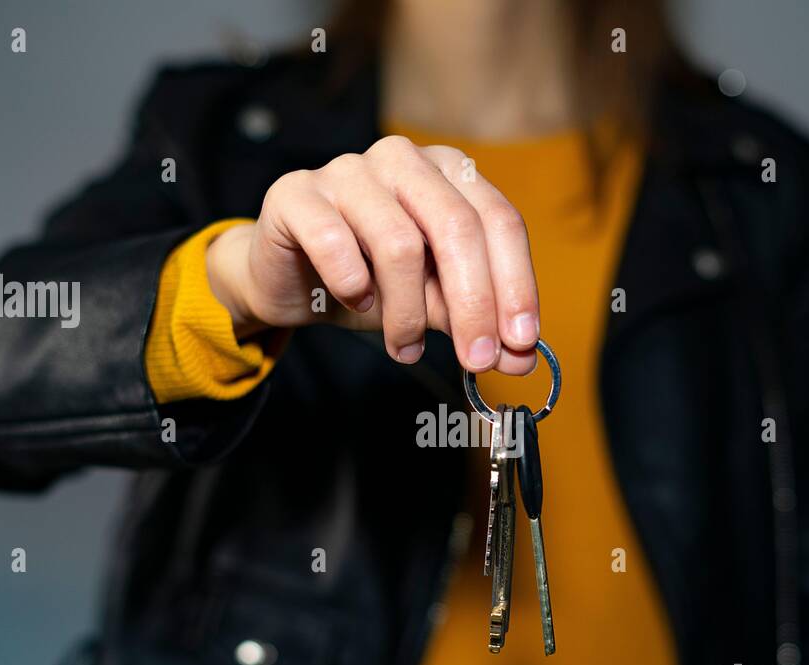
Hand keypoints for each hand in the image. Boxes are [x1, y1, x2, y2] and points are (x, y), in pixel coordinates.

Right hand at [205, 135, 539, 373]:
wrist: (288, 279)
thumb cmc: (369, 281)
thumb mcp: (431, 302)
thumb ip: (473, 319)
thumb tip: (520, 356)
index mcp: (448, 172)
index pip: (499, 221)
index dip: (515, 284)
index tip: (520, 342)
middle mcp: (403, 160)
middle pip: (457, 227)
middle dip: (473, 304)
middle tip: (477, 359)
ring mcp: (349, 171)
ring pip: (399, 243)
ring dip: (408, 310)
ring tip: (406, 346)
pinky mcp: (297, 194)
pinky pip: (334, 242)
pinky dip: (352, 284)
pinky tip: (357, 303)